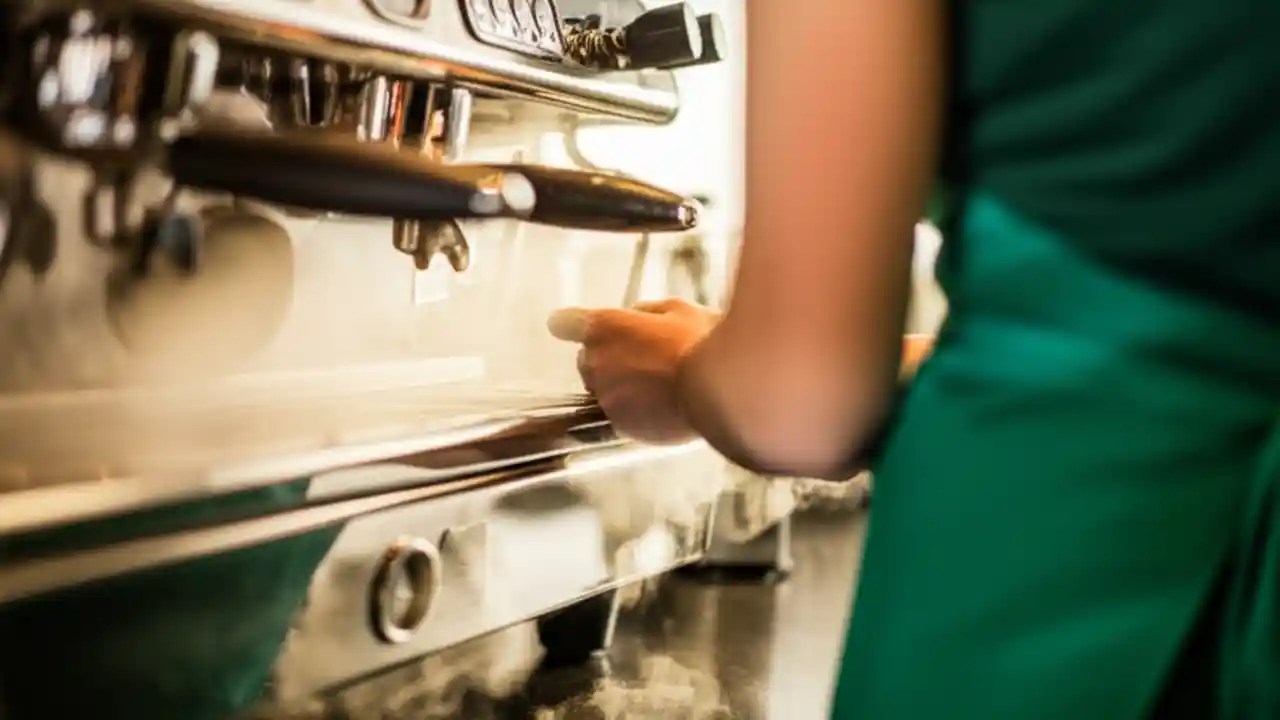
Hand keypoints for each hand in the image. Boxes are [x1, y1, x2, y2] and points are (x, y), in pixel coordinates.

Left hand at [548, 298, 719, 443]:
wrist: (720, 392)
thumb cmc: (702, 343)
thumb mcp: (679, 310)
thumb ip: (647, 312)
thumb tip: (637, 316)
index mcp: (604, 327)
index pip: (566, 323)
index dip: (570, 324)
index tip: (569, 325)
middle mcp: (596, 363)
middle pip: (587, 359)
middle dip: (608, 357)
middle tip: (644, 356)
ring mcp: (607, 398)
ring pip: (605, 389)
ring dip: (624, 385)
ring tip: (660, 383)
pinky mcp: (623, 427)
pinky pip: (622, 414)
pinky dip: (637, 410)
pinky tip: (664, 403)